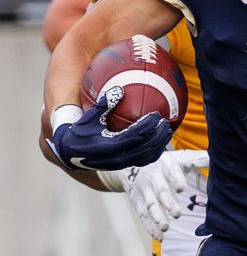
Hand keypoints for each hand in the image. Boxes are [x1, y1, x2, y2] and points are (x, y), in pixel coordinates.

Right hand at [47, 87, 171, 170]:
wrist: (70, 153)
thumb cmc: (80, 132)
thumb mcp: (89, 118)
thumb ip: (103, 104)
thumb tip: (119, 89)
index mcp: (108, 146)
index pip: (133, 136)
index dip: (147, 126)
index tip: (156, 115)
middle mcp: (117, 158)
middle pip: (145, 148)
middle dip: (157, 135)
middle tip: (165, 122)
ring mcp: (122, 164)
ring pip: (147, 156)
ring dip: (160, 144)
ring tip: (168, 130)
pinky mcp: (125, 166)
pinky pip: (145, 160)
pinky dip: (156, 151)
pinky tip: (161, 140)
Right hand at [113, 150, 208, 240]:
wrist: (132, 162)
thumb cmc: (165, 163)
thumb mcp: (181, 158)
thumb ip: (199, 160)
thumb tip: (221, 157)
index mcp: (166, 165)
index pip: (171, 172)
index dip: (176, 179)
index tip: (182, 188)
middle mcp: (153, 177)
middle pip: (161, 191)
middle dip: (168, 203)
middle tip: (177, 214)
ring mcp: (143, 190)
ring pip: (150, 205)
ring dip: (157, 217)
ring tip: (166, 228)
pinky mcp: (137, 201)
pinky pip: (142, 215)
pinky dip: (149, 226)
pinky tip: (159, 237)